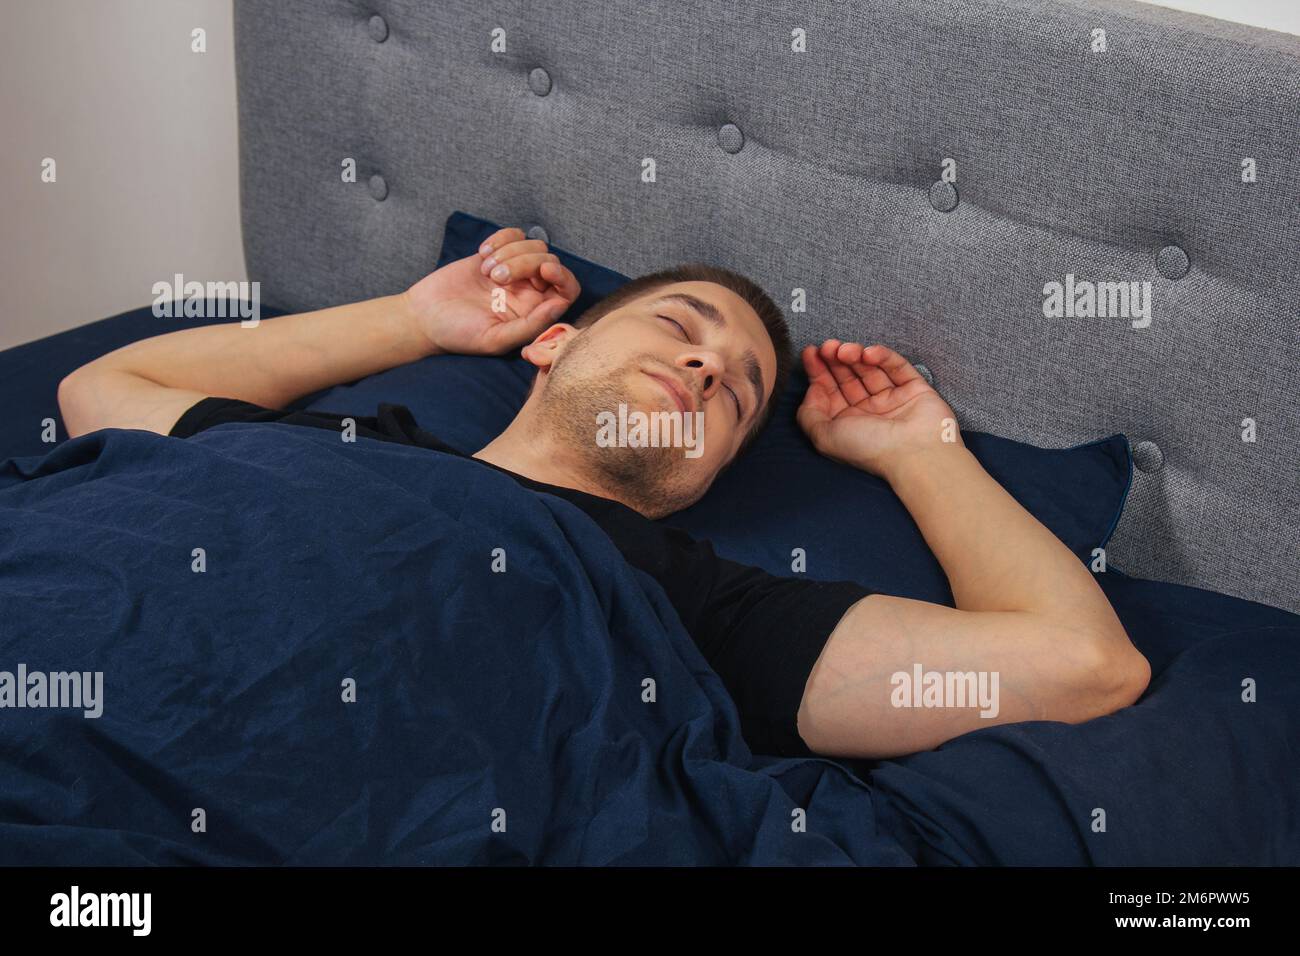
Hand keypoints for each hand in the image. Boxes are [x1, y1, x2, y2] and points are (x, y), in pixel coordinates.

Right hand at [402, 227, 581, 355]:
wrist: (423, 317)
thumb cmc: (458, 335)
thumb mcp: (495, 339)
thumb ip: (530, 325)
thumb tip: (560, 305)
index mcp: (534, 314)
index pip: (567, 289)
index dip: (563, 275)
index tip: (544, 269)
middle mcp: (528, 291)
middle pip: (549, 261)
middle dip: (526, 262)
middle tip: (497, 277)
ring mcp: (513, 271)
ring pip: (533, 244)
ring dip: (510, 252)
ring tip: (486, 270)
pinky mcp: (495, 254)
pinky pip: (513, 234)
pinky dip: (500, 239)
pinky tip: (482, 255)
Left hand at [796, 340, 960, 480]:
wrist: (915, 453)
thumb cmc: (869, 448)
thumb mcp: (824, 436)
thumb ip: (809, 415)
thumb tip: (812, 390)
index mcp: (847, 423)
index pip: (829, 391)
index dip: (818, 370)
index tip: (810, 352)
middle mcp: (868, 411)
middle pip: (847, 377)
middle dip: (835, 359)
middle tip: (827, 346)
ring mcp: (891, 399)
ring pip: (869, 369)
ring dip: (855, 355)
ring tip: (845, 351)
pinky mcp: (914, 388)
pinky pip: (896, 366)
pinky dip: (882, 356)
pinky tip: (868, 353)